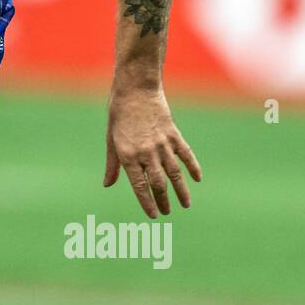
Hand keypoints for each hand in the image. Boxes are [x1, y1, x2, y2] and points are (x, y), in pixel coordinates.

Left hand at [104, 86, 201, 217]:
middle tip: (167, 212)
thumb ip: (113, 164)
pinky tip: (197, 179)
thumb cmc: (119, 114)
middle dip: (164, 200)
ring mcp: (162, 143)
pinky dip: (193, 167)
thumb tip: (107, 185)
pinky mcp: (173, 134)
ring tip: (185, 205)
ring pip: (175, 173)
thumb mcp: (111, 140)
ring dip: (181, 190)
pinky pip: (186, 154)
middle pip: (158, 183)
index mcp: (128, 155)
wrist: (135, 89)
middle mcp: (146, 152)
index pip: (139, 186)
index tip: (154, 215)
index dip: (147, 202)